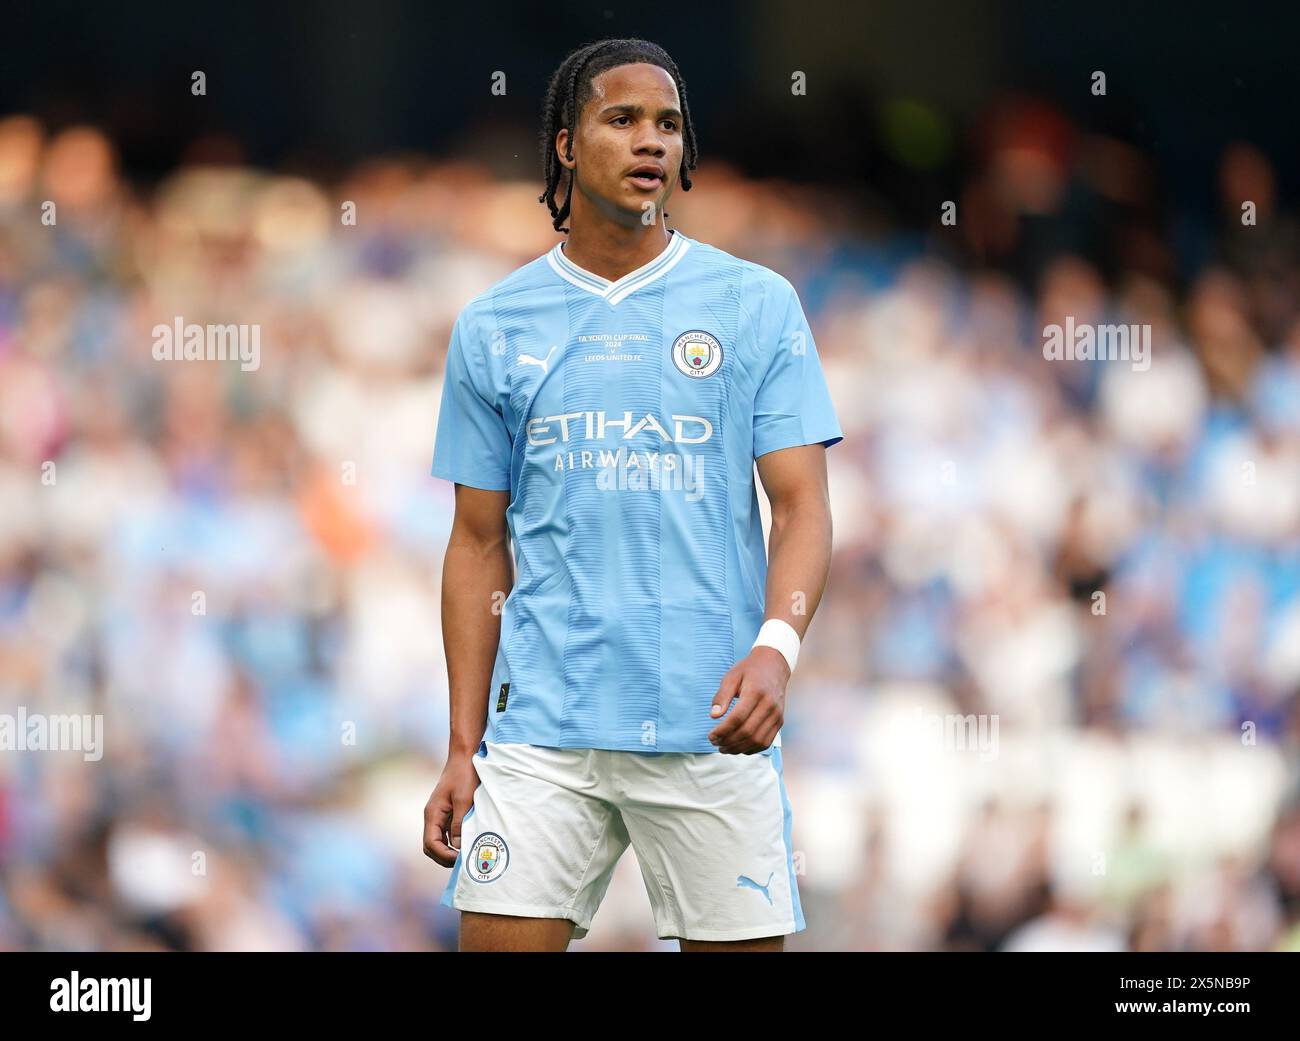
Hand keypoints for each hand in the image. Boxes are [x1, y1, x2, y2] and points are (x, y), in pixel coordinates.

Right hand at [423, 750, 480, 866]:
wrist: (465, 756)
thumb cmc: (464, 775)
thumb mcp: (464, 800)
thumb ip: (459, 823)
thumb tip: (457, 847)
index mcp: (432, 814)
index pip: (430, 844)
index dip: (444, 855)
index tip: (461, 859)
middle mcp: (433, 817)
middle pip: (432, 847)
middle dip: (445, 857)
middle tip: (465, 862)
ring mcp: (440, 815)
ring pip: (440, 841)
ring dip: (451, 851)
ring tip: (468, 855)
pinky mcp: (449, 813)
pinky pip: (448, 833)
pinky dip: (456, 842)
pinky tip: (469, 843)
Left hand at [706, 646, 789, 753]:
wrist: (774, 666)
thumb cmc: (750, 670)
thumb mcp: (732, 676)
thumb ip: (722, 696)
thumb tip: (714, 716)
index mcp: (756, 692)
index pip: (738, 718)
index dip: (722, 731)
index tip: (711, 736)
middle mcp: (769, 705)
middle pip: (747, 732)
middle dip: (728, 741)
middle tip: (715, 743)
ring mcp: (776, 715)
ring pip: (757, 740)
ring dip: (739, 748)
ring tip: (724, 748)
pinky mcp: (779, 721)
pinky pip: (766, 742)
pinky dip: (751, 749)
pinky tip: (738, 747)